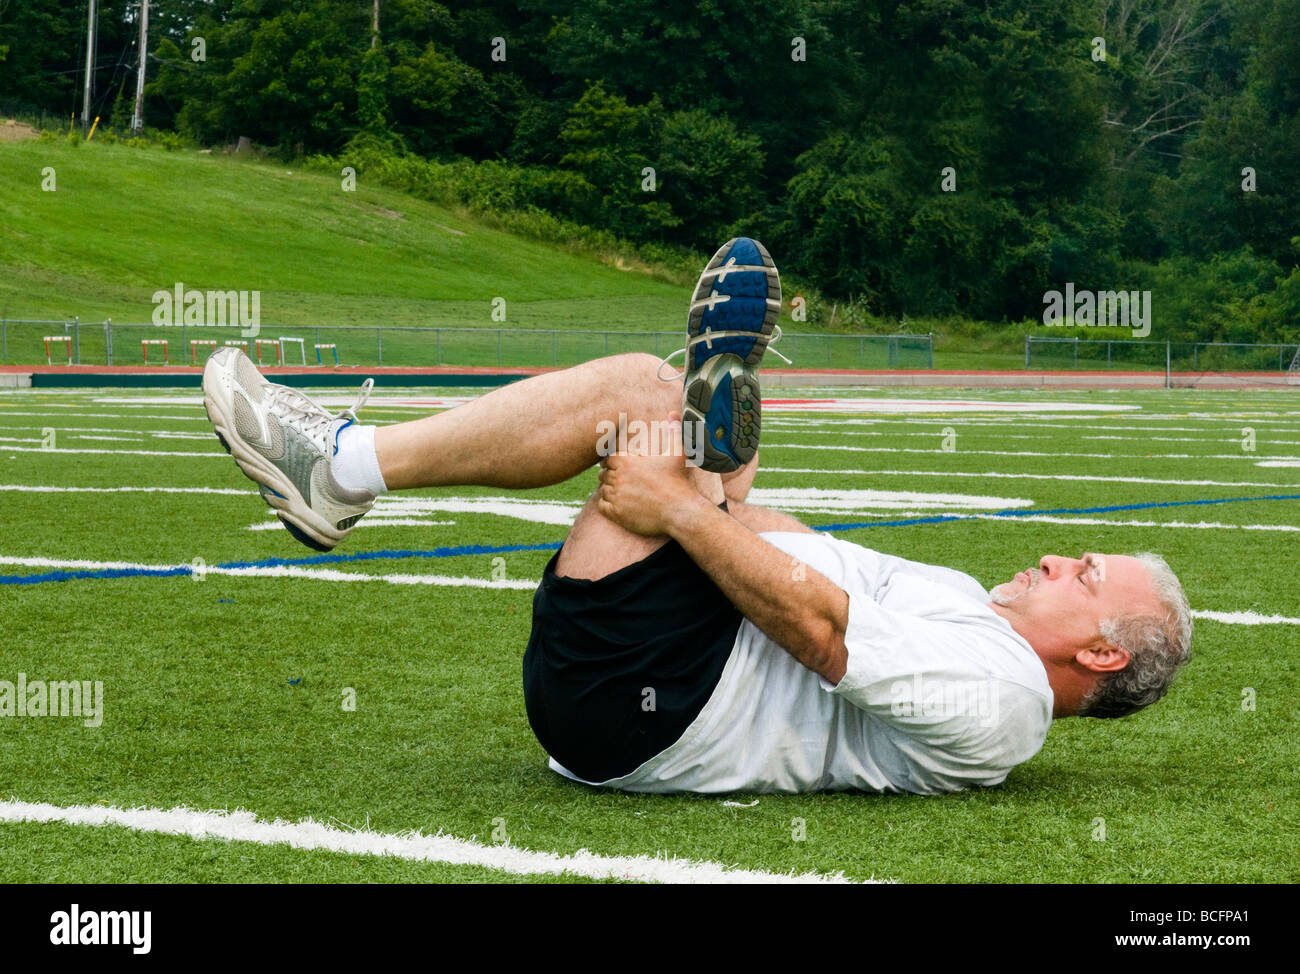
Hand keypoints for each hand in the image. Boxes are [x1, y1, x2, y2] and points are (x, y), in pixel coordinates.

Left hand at [596, 422, 699, 536]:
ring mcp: (615, 496)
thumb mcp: (677, 452)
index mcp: (626, 462)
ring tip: (620, 493)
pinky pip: (602, 506)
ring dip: (609, 490)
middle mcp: (617, 478)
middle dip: (610, 476)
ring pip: (602, 490)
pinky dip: (607, 505)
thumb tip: (673, 414)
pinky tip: (618, 504)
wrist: (679, 511)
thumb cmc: (678, 481)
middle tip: (620, 481)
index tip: (617, 466)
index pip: (607, 459)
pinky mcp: (616, 514)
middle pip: (603, 475)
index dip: (611, 463)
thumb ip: (673, 431)